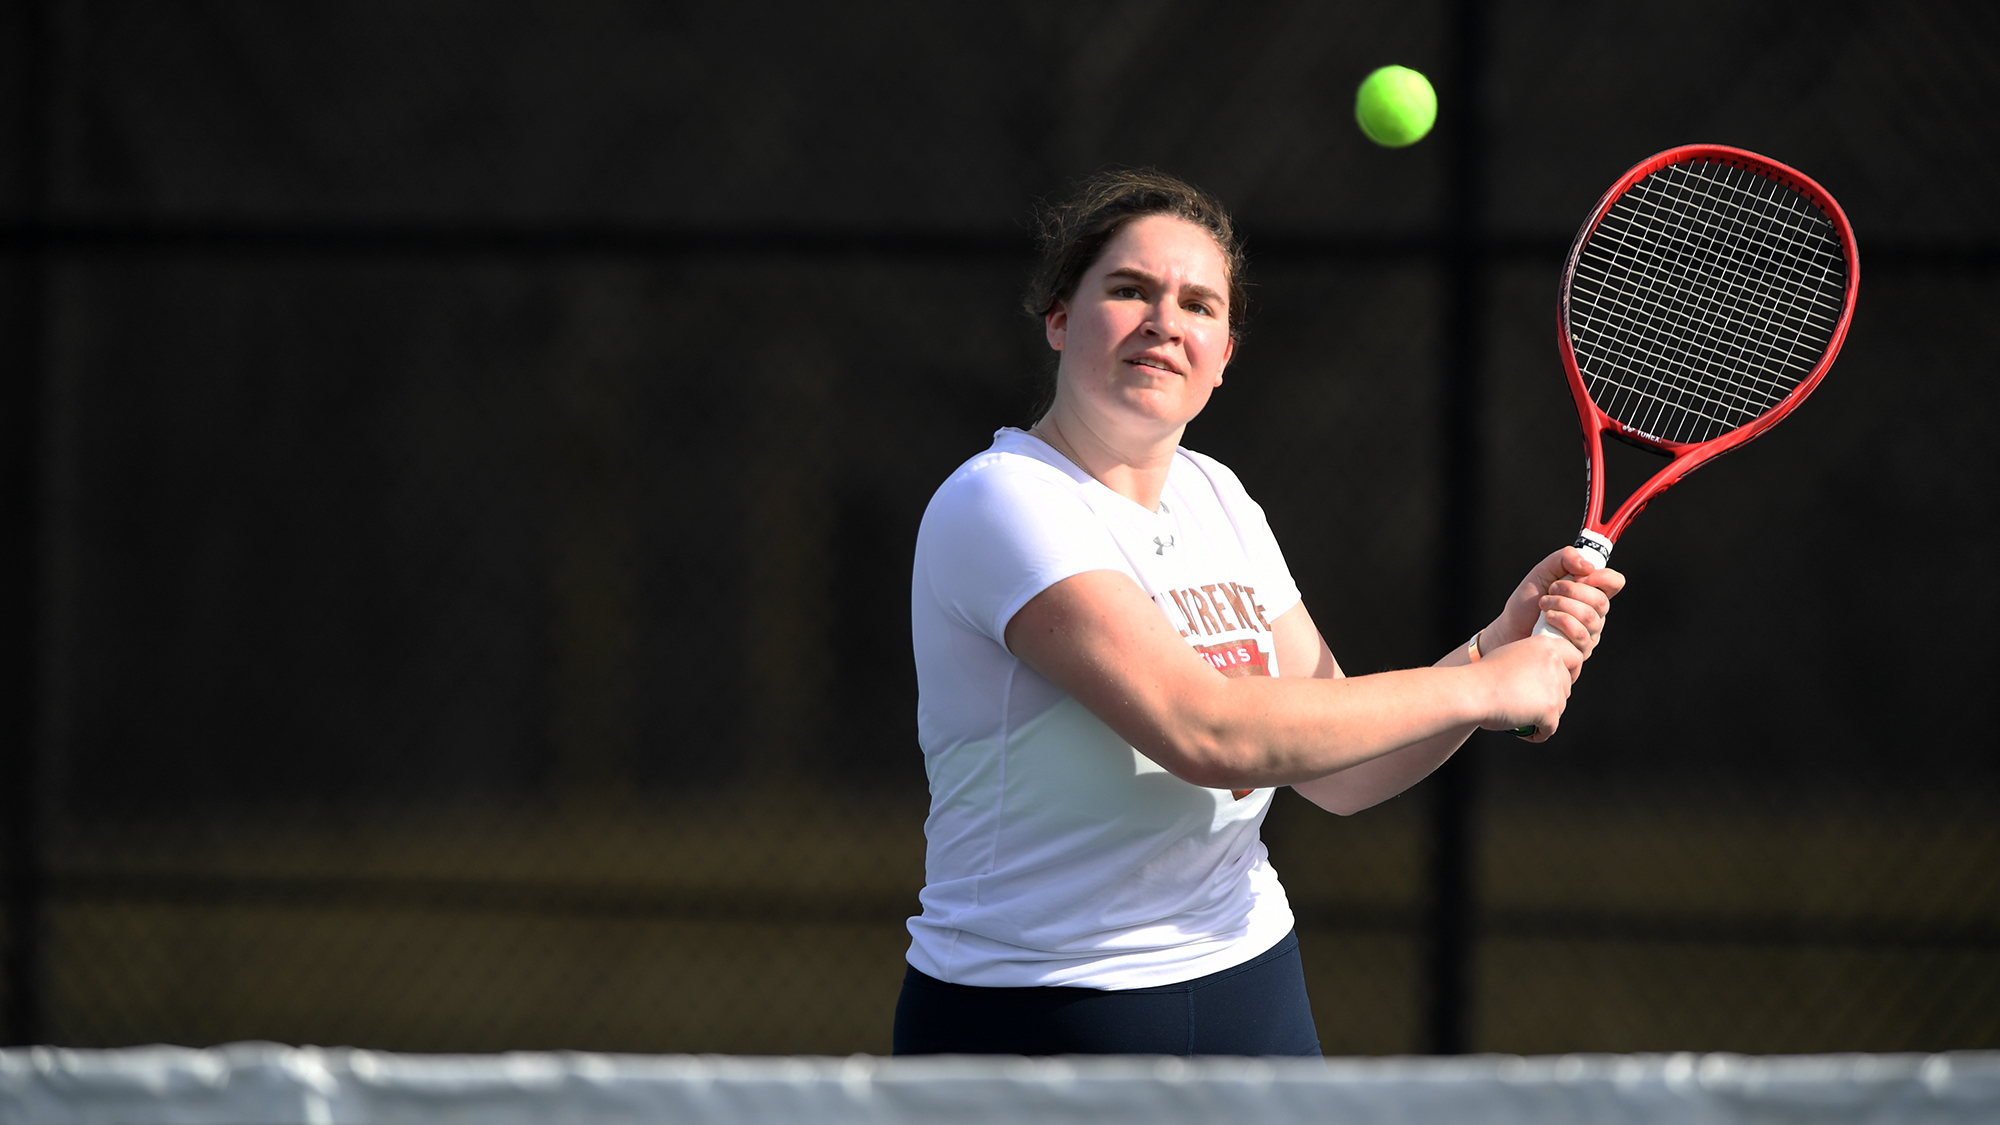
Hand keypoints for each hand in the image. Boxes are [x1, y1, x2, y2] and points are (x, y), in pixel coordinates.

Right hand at [1474, 633, 1580, 741]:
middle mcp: (1554, 663)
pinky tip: (1524, 732)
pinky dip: (1538, 733)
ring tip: (1522, 717)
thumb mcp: (1512, 654)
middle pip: (1566, 687)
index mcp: (1545, 645)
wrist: (1473, 691)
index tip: (1559, 682)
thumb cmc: (1483, 676)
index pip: (1575, 658)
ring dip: (1544, 715)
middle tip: (1530, 704)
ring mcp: (1554, 687)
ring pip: (1559, 709)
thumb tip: (1543, 677)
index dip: (1570, 672)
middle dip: (1552, 698)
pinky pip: (1550, 728)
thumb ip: (1533, 660)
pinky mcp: (1551, 710)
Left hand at [1484, 546, 1625, 672]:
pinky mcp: (1579, 651)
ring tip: (1544, 604)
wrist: (1509, 629)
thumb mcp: (1542, 571)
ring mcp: (1589, 634)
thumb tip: (1588, 565)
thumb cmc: (1526, 603)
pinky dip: (1561, 621)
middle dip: (1572, 591)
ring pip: (1590, 617)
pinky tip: (1547, 620)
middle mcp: (1594, 614)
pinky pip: (1580, 635)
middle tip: (1551, 590)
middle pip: (1601, 601)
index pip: (1614, 582)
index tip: (1580, 575)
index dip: (1602, 577)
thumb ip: (1564, 558)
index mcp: (1590, 592)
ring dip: (1562, 605)